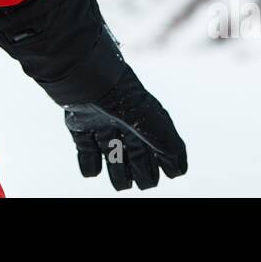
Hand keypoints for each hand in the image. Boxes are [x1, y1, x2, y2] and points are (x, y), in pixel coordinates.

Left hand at [62, 67, 186, 190]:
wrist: (86, 77)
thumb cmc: (123, 97)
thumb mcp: (153, 123)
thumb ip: (169, 146)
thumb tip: (179, 170)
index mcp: (147, 120)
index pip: (161, 149)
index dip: (166, 164)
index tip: (168, 174)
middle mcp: (126, 122)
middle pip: (137, 157)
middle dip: (142, 173)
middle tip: (142, 182)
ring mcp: (103, 123)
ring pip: (113, 157)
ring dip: (119, 175)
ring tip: (122, 184)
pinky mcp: (81, 125)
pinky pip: (86, 152)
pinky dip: (89, 166)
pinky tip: (94, 169)